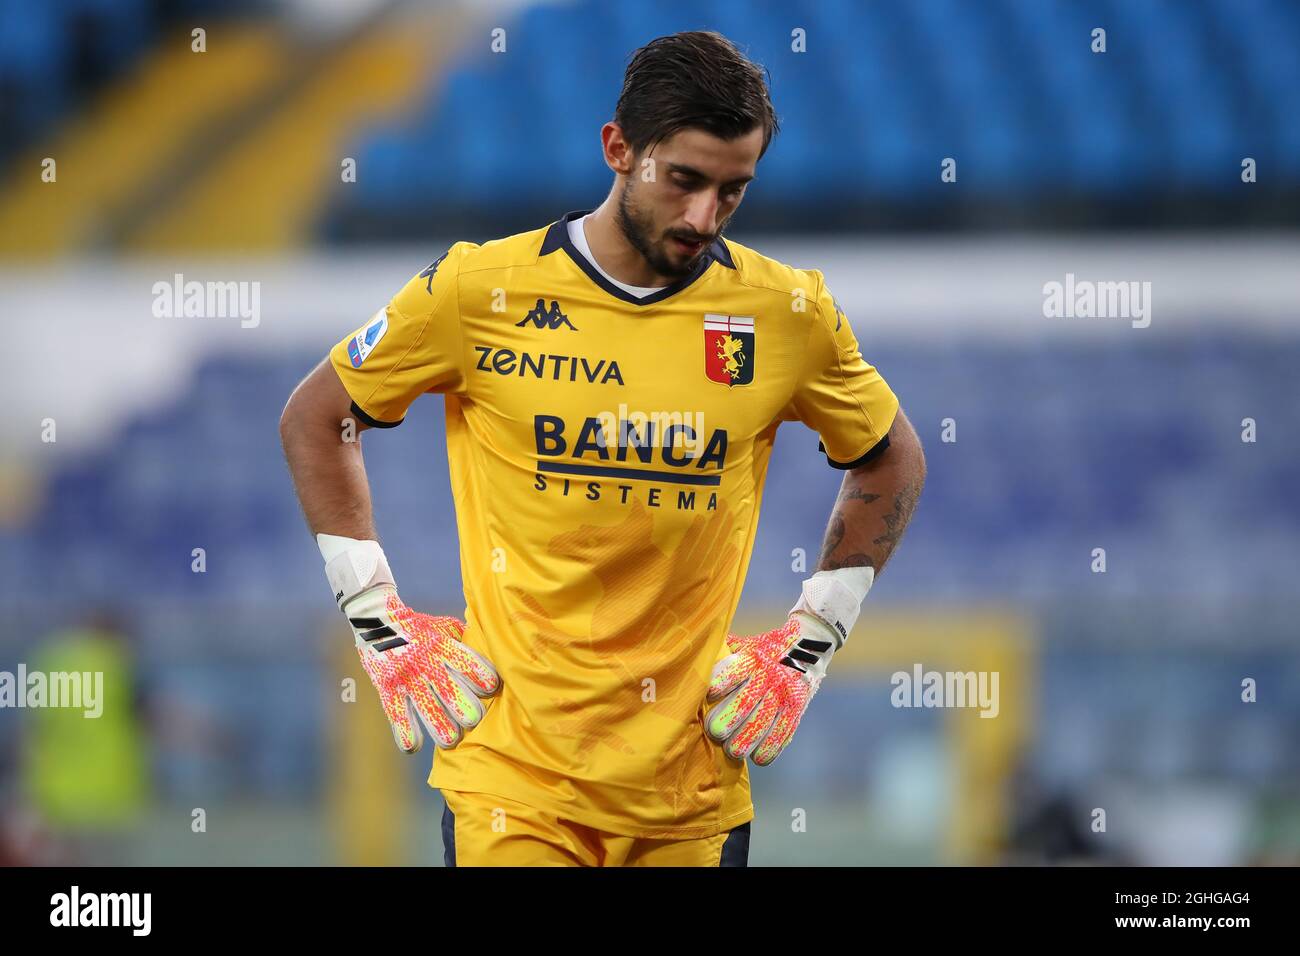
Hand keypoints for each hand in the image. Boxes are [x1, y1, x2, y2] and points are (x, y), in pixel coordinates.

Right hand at [347, 586, 500, 752]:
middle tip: (473, 720)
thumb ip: (466, 640)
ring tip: (450, 740)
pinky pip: (395, 712)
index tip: (491, 687)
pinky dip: (404, 730)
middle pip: (446, 686)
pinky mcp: (387, 687)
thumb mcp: (444, 626)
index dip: (479, 673)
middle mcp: (425, 661)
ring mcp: (405, 676)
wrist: (377, 620)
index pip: (464, 659)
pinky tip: (412, 746)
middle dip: (461, 704)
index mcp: (442, 645)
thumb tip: (496, 650)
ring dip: (437, 724)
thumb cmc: (421, 628)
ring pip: (423, 704)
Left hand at [704, 614, 836, 765]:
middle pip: (745, 703)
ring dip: (745, 741)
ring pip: (763, 722)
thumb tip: (691, 661)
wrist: (806, 648)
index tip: (708, 695)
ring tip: (732, 751)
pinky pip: (783, 733)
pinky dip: (770, 748)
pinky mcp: (795, 710)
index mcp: (752, 658)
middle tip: (715, 732)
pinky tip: (757, 757)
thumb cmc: (761, 650)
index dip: (717, 685)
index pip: (733, 672)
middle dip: (727, 722)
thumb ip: (721, 652)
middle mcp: (768, 676)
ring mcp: (783, 695)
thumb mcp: (743, 644)